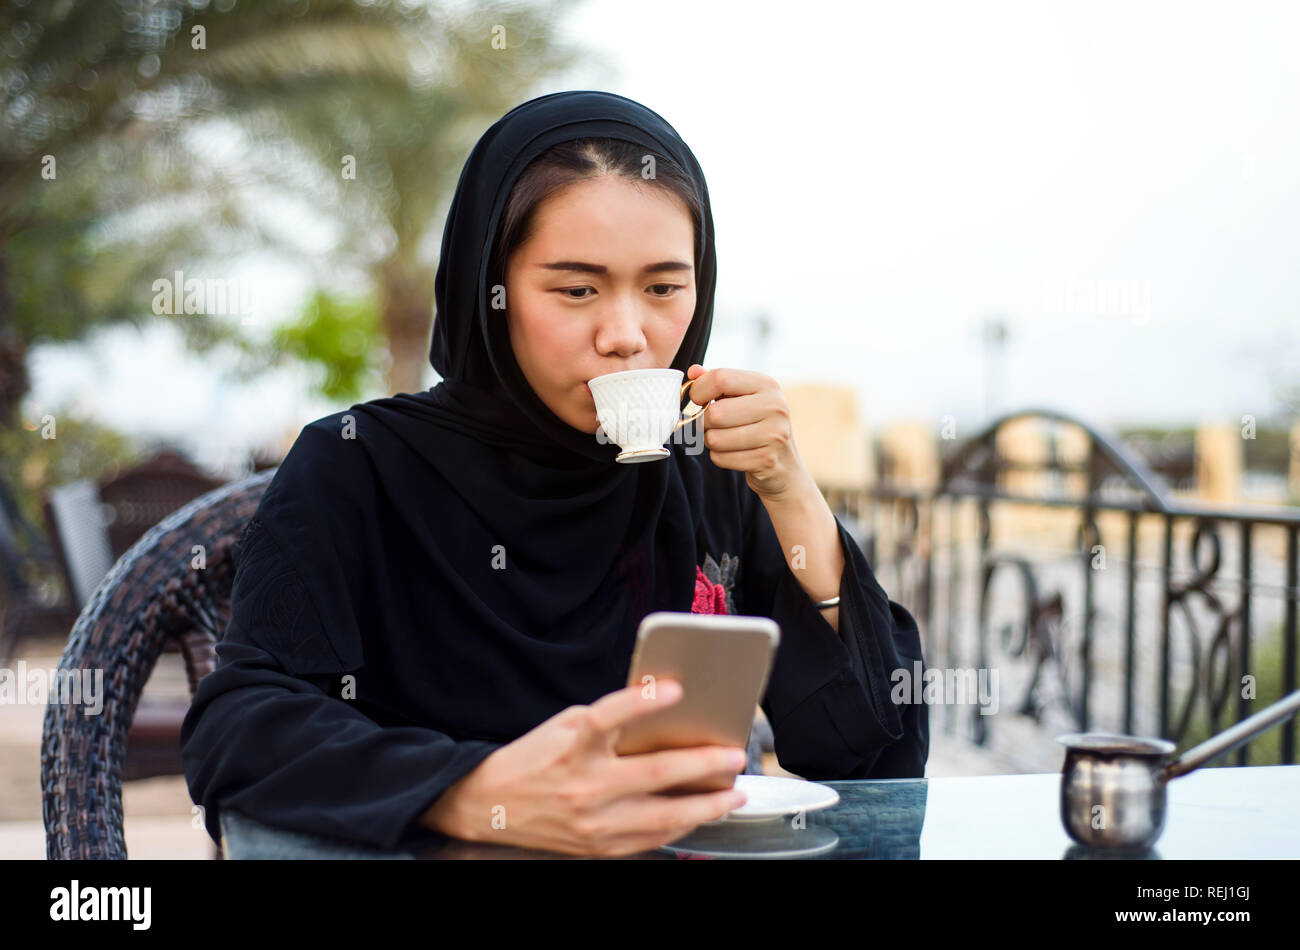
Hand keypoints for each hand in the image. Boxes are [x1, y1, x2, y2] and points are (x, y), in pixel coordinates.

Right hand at [421, 679, 748, 856]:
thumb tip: (662, 713)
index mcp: (573, 745)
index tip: (677, 689)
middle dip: (703, 766)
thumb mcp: (567, 724)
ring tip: (732, 794)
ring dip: (705, 806)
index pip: (610, 715)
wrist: (490, 805)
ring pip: (662, 817)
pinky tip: (700, 815)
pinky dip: (680, 827)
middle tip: (734, 757)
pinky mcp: (596, 847)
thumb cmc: (535, 758)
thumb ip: (610, 721)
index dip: (644, 700)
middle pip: (654, 774)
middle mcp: (584, 785)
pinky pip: (650, 840)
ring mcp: (593, 822)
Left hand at [685, 363, 812, 500]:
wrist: (784, 464)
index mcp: (766, 384)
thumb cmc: (756, 424)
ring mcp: (773, 434)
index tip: (696, 399)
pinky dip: (719, 457)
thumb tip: (693, 371)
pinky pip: (721, 458)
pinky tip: (733, 453)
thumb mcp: (741, 397)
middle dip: (704, 422)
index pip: (721, 378)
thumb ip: (717, 383)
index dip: (699, 390)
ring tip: (724, 439)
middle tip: (711, 424)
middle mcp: (774, 406)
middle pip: (715, 413)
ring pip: (715, 439)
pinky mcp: (766, 460)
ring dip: (711, 441)